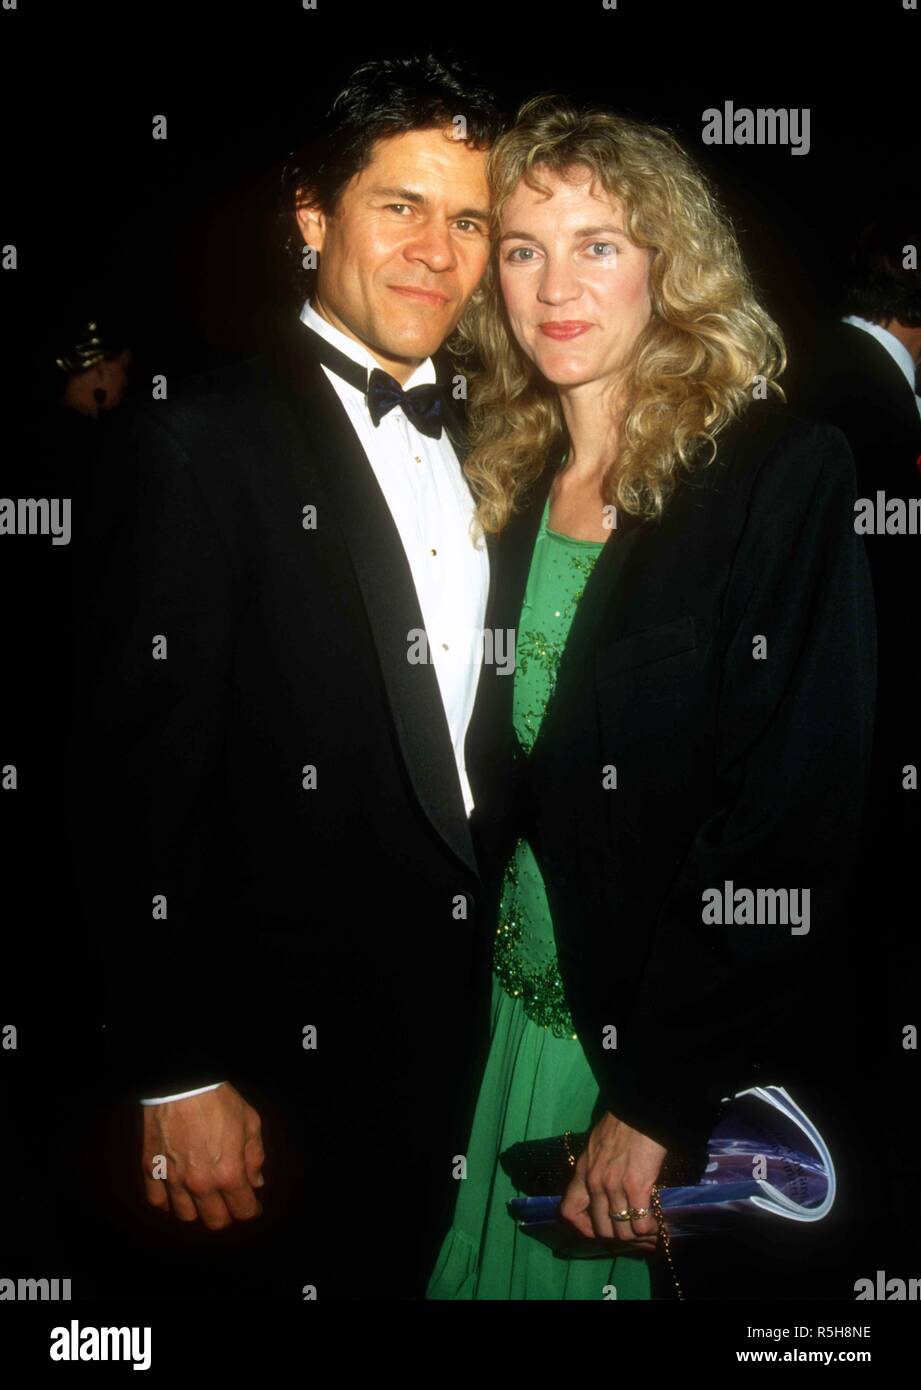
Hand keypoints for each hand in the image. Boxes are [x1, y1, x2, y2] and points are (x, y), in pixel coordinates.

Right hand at [141, 1082, 265, 1228]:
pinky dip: (168, 1203)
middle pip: (215, 1221)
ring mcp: (173, 1179)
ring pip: (186, 1216)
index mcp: (228, 1173)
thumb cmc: (220, 1101)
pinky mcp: (152, 1170)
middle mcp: (200, 1184)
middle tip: (229, 1203)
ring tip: (203, 1197)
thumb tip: (255, 1182)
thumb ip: (255, 1157)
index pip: (243, 1210)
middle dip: (227, 1215)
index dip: (251, 1210)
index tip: (253, 1206)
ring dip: (197, 1210)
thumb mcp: (250, 1123)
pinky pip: (157, 1201)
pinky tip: (176, 1193)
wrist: (183, 1084)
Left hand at [559, 1110, 664, 1252]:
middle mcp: (594, 1183)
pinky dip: (650, 1230)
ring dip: (637, 1237)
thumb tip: (605, 1190)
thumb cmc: (621, 1124)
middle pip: (601, 1229)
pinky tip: (657, 1226)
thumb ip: (596, 1169)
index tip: (599, 1230)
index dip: (583, 1228)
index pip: (569, 1211)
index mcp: (582, 1172)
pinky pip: (641, 1223)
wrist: (639, 1111)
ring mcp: (613, 1187)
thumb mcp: (596, 1146)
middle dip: (618, 1237)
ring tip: (649, 1234)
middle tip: (634, 1235)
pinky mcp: (636, 1187)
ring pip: (622, 1231)